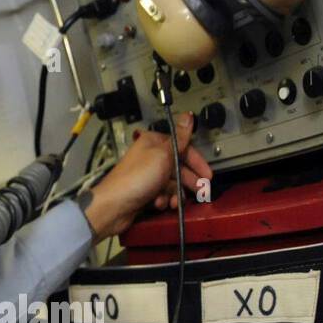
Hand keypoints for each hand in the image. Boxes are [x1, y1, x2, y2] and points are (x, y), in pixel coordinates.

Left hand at [81, 112, 211, 239]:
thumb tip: (187, 116)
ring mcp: (148, 175)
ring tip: (173, 200)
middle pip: (179, 167)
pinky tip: (160, 203)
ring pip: (172, 183)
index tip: (207, 174)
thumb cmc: (137, 178)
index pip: (182, 148)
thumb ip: (179, 138)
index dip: (196, 161)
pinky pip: (163, 195)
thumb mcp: (163, 155)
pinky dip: (164, 200)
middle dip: (189, 181)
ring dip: (175, 193)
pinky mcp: (145, 191)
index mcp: (153, 143)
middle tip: (200, 191)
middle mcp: (150, 157)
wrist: (115, 205)